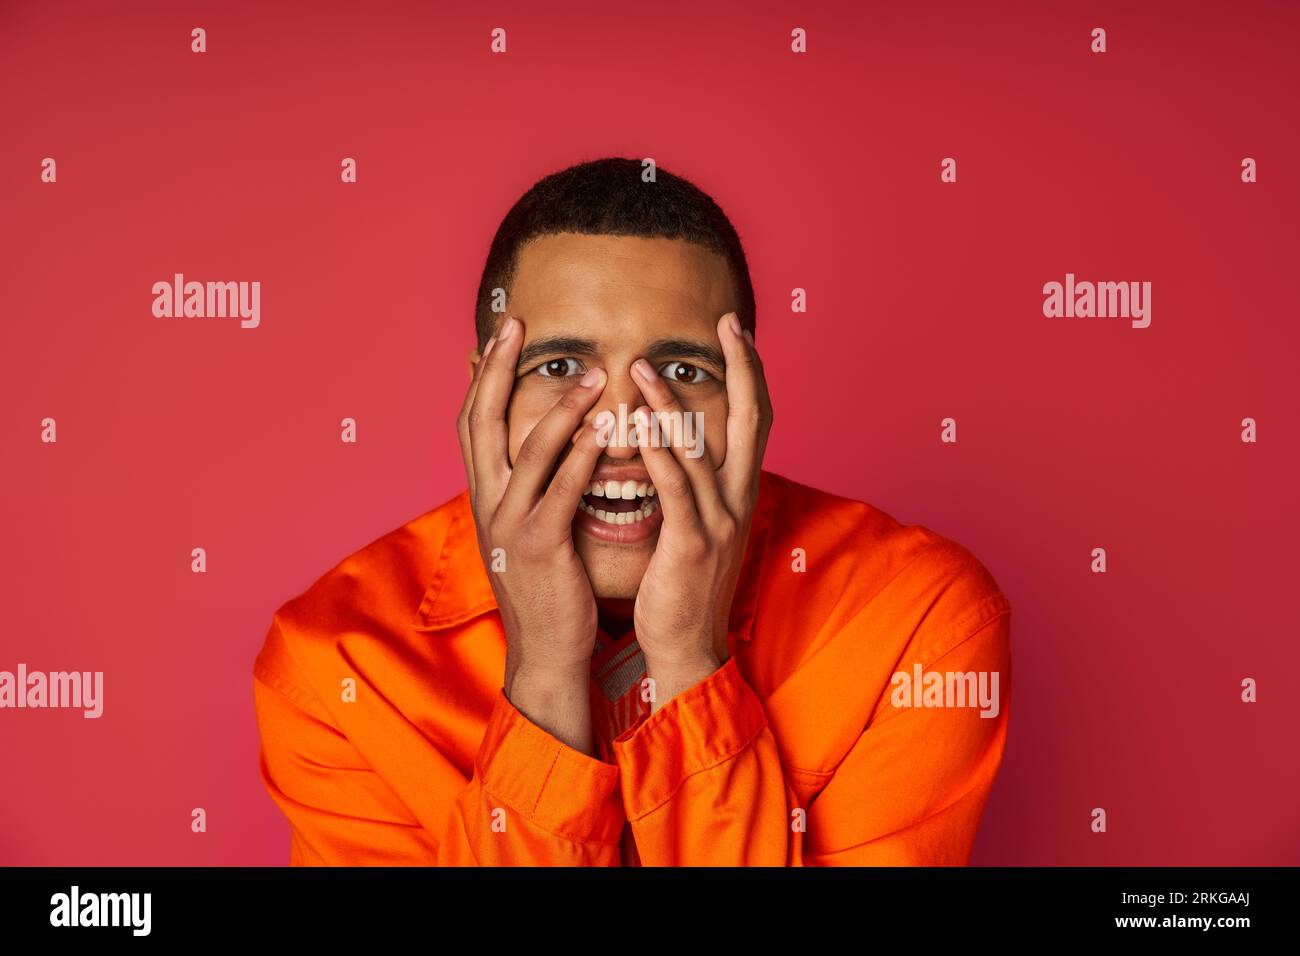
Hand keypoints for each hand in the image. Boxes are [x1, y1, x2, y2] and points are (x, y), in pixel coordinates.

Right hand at [456, 314, 614, 752]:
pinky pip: (560, 492)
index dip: (483, 375)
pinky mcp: (539, 547)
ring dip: (558, 408)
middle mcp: (488, 503)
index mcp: (487, 495)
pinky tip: (603, 430)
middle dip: (497, 370)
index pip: (475, 422)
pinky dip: (580, 458)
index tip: (496, 333)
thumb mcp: (528, 528)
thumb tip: (543, 443)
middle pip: (483, 422)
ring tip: (589, 374)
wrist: (545, 652)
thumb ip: (531, 484)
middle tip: (513, 325)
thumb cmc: (547, 586)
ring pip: (528, 452)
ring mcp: (509, 525)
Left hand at [629, 312, 773, 710]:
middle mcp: (739, 499)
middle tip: (728, 323)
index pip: (755, 419)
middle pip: (751, 420)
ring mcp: (719, 522)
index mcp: (739, 492)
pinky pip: (676, 491)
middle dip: (742, 368)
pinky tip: (640, 428)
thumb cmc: (681, 584)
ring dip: (670, 405)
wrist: (685, 645)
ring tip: (641, 368)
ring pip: (699, 450)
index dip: (752, 373)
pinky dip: (659, 456)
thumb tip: (677, 441)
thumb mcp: (697, 525)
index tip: (738, 331)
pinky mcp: (692, 544)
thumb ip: (692, 482)